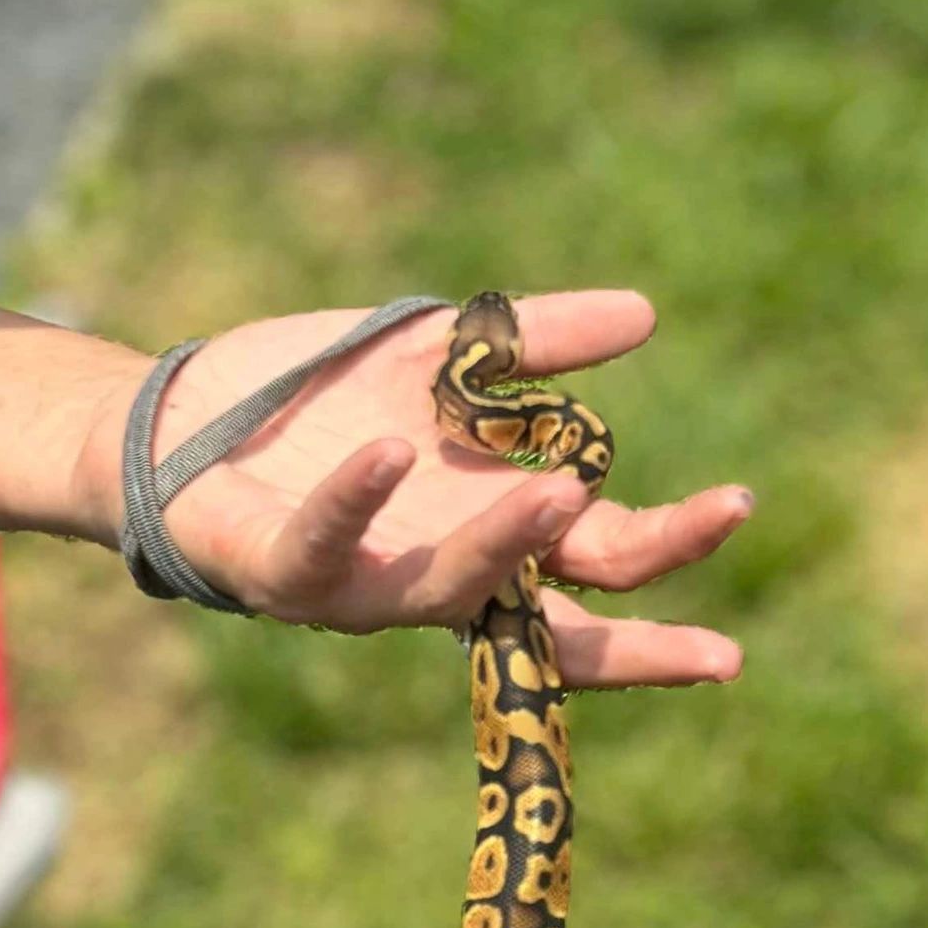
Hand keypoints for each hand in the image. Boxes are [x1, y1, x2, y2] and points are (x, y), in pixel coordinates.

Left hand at [79, 292, 749, 688]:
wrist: (184, 419)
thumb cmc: (320, 401)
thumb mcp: (441, 353)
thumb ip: (535, 343)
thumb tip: (645, 316)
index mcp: (492, 533)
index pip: (603, 567)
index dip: (672, 550)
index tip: (743, 510)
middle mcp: (443, 578)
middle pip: (560, 611)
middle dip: (639, 577)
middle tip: (712, 517)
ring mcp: (368, 586)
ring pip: (454, 589)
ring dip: (510, 542)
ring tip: (564, 494)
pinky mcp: (284, 573)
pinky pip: (326, 551)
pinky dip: (356, 504)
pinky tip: (387, 458)